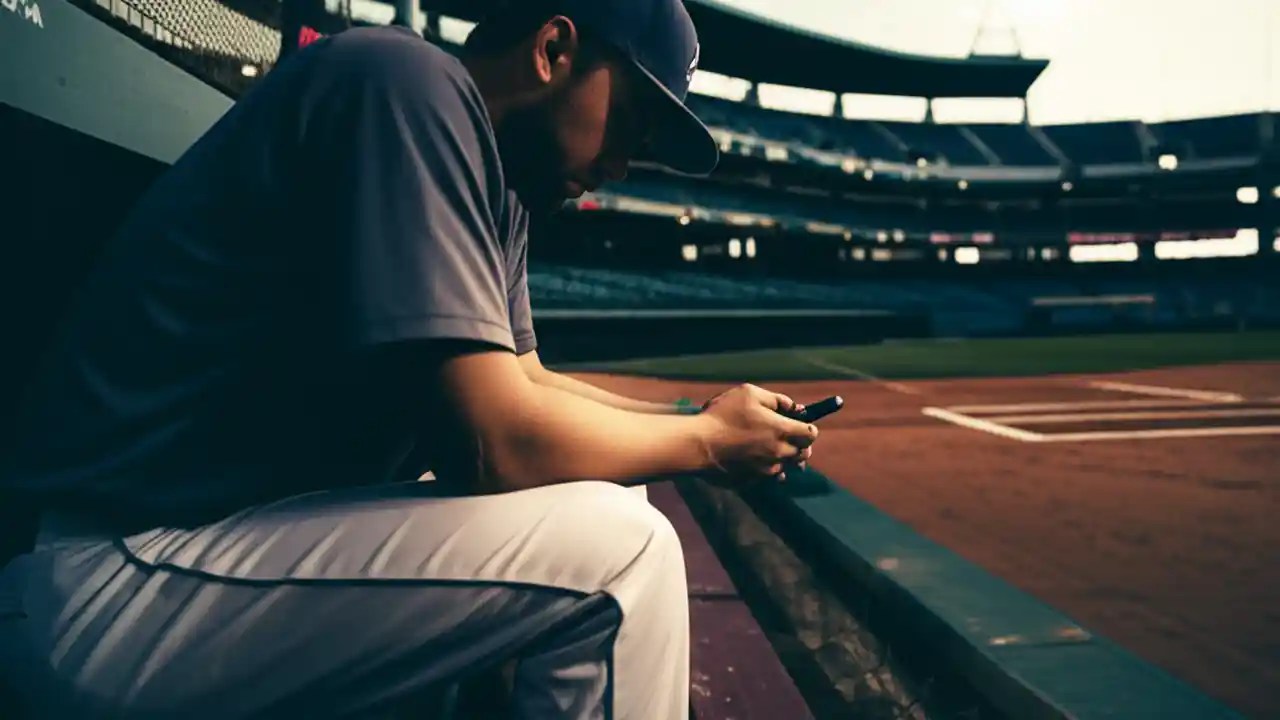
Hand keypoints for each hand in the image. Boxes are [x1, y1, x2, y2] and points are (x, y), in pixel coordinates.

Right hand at [696, 384, 818, 482]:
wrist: (698, 445)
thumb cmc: (722, 415)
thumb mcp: (749, 393)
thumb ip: (776, 399)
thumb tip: (793, 407)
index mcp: (782, 430)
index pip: (811, 434)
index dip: (808, 427)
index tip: (799, 422)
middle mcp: (780, 453)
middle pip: (803, 454)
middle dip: (800, 444)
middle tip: (788, 436)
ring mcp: (767, 470)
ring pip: (786, 467)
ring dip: (784, 458)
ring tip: (770, 448)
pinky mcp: (753, 482)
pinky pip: (768, 476)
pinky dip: (767, 468)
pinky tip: (756, 460)